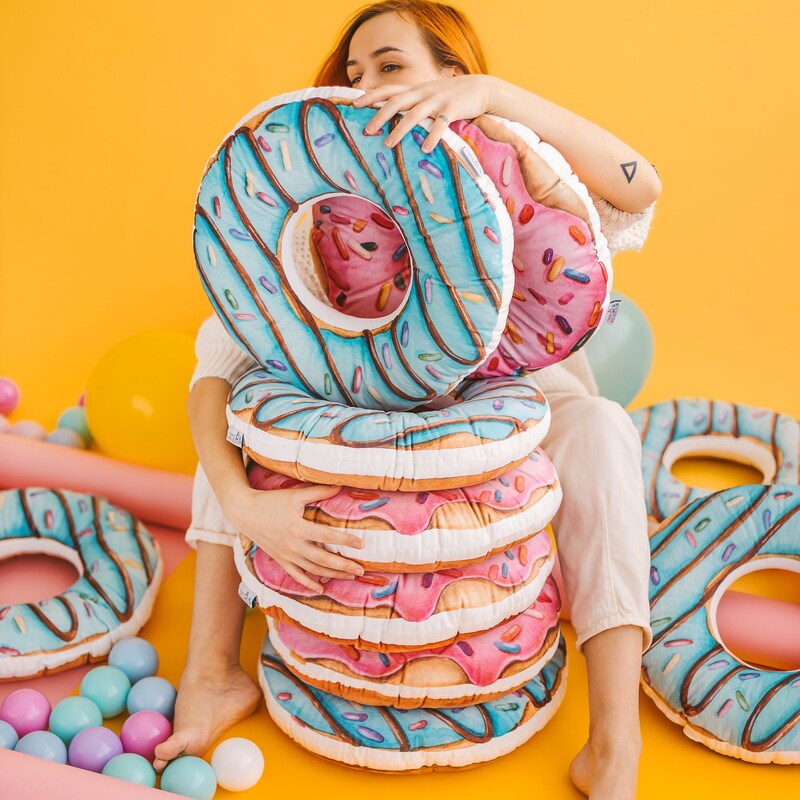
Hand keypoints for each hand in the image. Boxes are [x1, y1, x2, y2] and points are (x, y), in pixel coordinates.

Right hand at [225, 484, 364, 593]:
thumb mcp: (295, 495)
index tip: (361, 545)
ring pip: (313, 569)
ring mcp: (287, 555)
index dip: (346, 540)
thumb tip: (340, 486)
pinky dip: (309, 583)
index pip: (328, 536)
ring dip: (332, 574)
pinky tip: (321, 588)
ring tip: (349, 576)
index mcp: (299, 528)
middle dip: (344, 565)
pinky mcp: (281, 560)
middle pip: (324, 559)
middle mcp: (294, 545)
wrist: (245, 513)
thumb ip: (319, 492)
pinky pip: (296, 575)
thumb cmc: (271, 501)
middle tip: (361, 570)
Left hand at [352, 74, 499, 153]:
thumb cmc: (450, 95)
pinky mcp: (453, 108)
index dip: (371, 95)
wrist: (480, 88)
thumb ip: (411, 102)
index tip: (354, 103)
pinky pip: (441, 124)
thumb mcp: (428, 95)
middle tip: (366, 131)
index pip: (389, 90)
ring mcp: (438, 100)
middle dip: (380, 116)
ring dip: (400, 130)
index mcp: (415, 89)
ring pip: (415, 114)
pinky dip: (433, 137)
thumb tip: (389, 114)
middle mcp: (423, 93)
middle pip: (397, 102)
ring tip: (388, 144)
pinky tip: (425, 149)